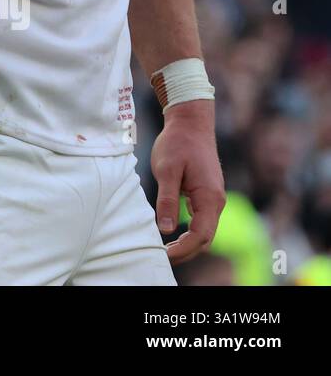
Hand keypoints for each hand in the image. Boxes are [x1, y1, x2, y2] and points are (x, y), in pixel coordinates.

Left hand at [151, 99, 226, 264]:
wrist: (190, 122)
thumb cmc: (177, 143)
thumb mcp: (166, 170)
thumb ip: (167, 199)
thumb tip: (166, 229)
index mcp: (209, 198)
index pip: (201, 235)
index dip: (184, 249)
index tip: (164, 254)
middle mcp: (216, 201)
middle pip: (206, 238)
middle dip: (187, 250)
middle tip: (162, 255)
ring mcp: (213, 197)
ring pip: (205, 229)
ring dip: (188, 242)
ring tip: (166, 247)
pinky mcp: (206, 192)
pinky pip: (202, 219)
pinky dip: (190, 230)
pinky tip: (173, 230)